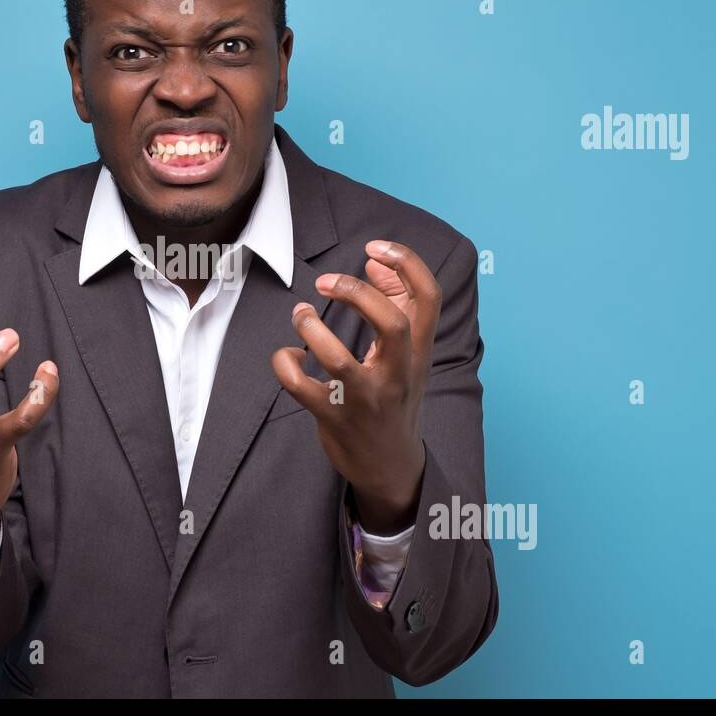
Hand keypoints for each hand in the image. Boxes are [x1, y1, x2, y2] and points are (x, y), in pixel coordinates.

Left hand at [270, 240, 440, 533]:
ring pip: (338, 359)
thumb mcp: (407, 355)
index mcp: (418, 351)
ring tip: (300, 314)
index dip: (407, 264)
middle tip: (325, 280)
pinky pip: (300, 386)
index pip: (429, 298)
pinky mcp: (335, 418)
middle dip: (356, 294)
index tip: (374, 247)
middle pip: (392, 324)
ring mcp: (366, 399)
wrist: (391, 467)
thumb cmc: (395, 398)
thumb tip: (374, 261)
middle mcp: (398, 373)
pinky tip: (288, 356)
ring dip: (311, 329)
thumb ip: (394, 303)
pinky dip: (285, 364)